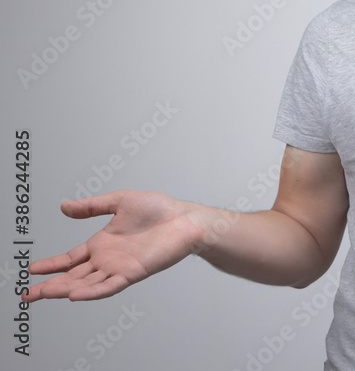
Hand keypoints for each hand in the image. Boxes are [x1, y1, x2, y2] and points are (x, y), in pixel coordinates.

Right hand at [23, 190, 201, 301]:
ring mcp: (119, 268)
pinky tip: (74, 295)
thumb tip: (64, 206)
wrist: (185, 218)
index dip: (52, 264)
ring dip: (64, 290)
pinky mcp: (133, 272)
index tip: (32, 270)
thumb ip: (92, 207)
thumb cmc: (159, 209)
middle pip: (73, 276)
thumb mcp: (119, 201)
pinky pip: (109, 286)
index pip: (70, 258)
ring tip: (43, 294)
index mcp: (102, 244)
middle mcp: (108, 259)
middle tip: (27, 294)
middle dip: (49, 285)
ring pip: (86, 284)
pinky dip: (92, 292)